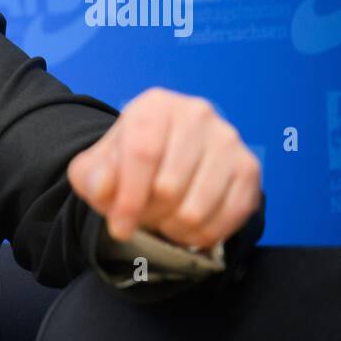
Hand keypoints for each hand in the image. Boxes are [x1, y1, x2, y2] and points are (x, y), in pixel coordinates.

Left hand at [67, 87, 261, 248]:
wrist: (165, 161)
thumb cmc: (126, 164)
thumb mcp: (95, 168)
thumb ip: (91, 176)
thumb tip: (105, 187)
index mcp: (154, 106)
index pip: (142, 155)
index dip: (128, 199)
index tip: (119, 228)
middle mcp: (196, 114)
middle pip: (169, 186)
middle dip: (148, 215)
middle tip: (142, 217)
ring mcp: (228, 139)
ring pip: (197, 208)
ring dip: (173, 228)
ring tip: (162, 220)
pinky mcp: (249, 166)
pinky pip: (227, 217)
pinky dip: (202, 234)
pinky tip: (187, 227)